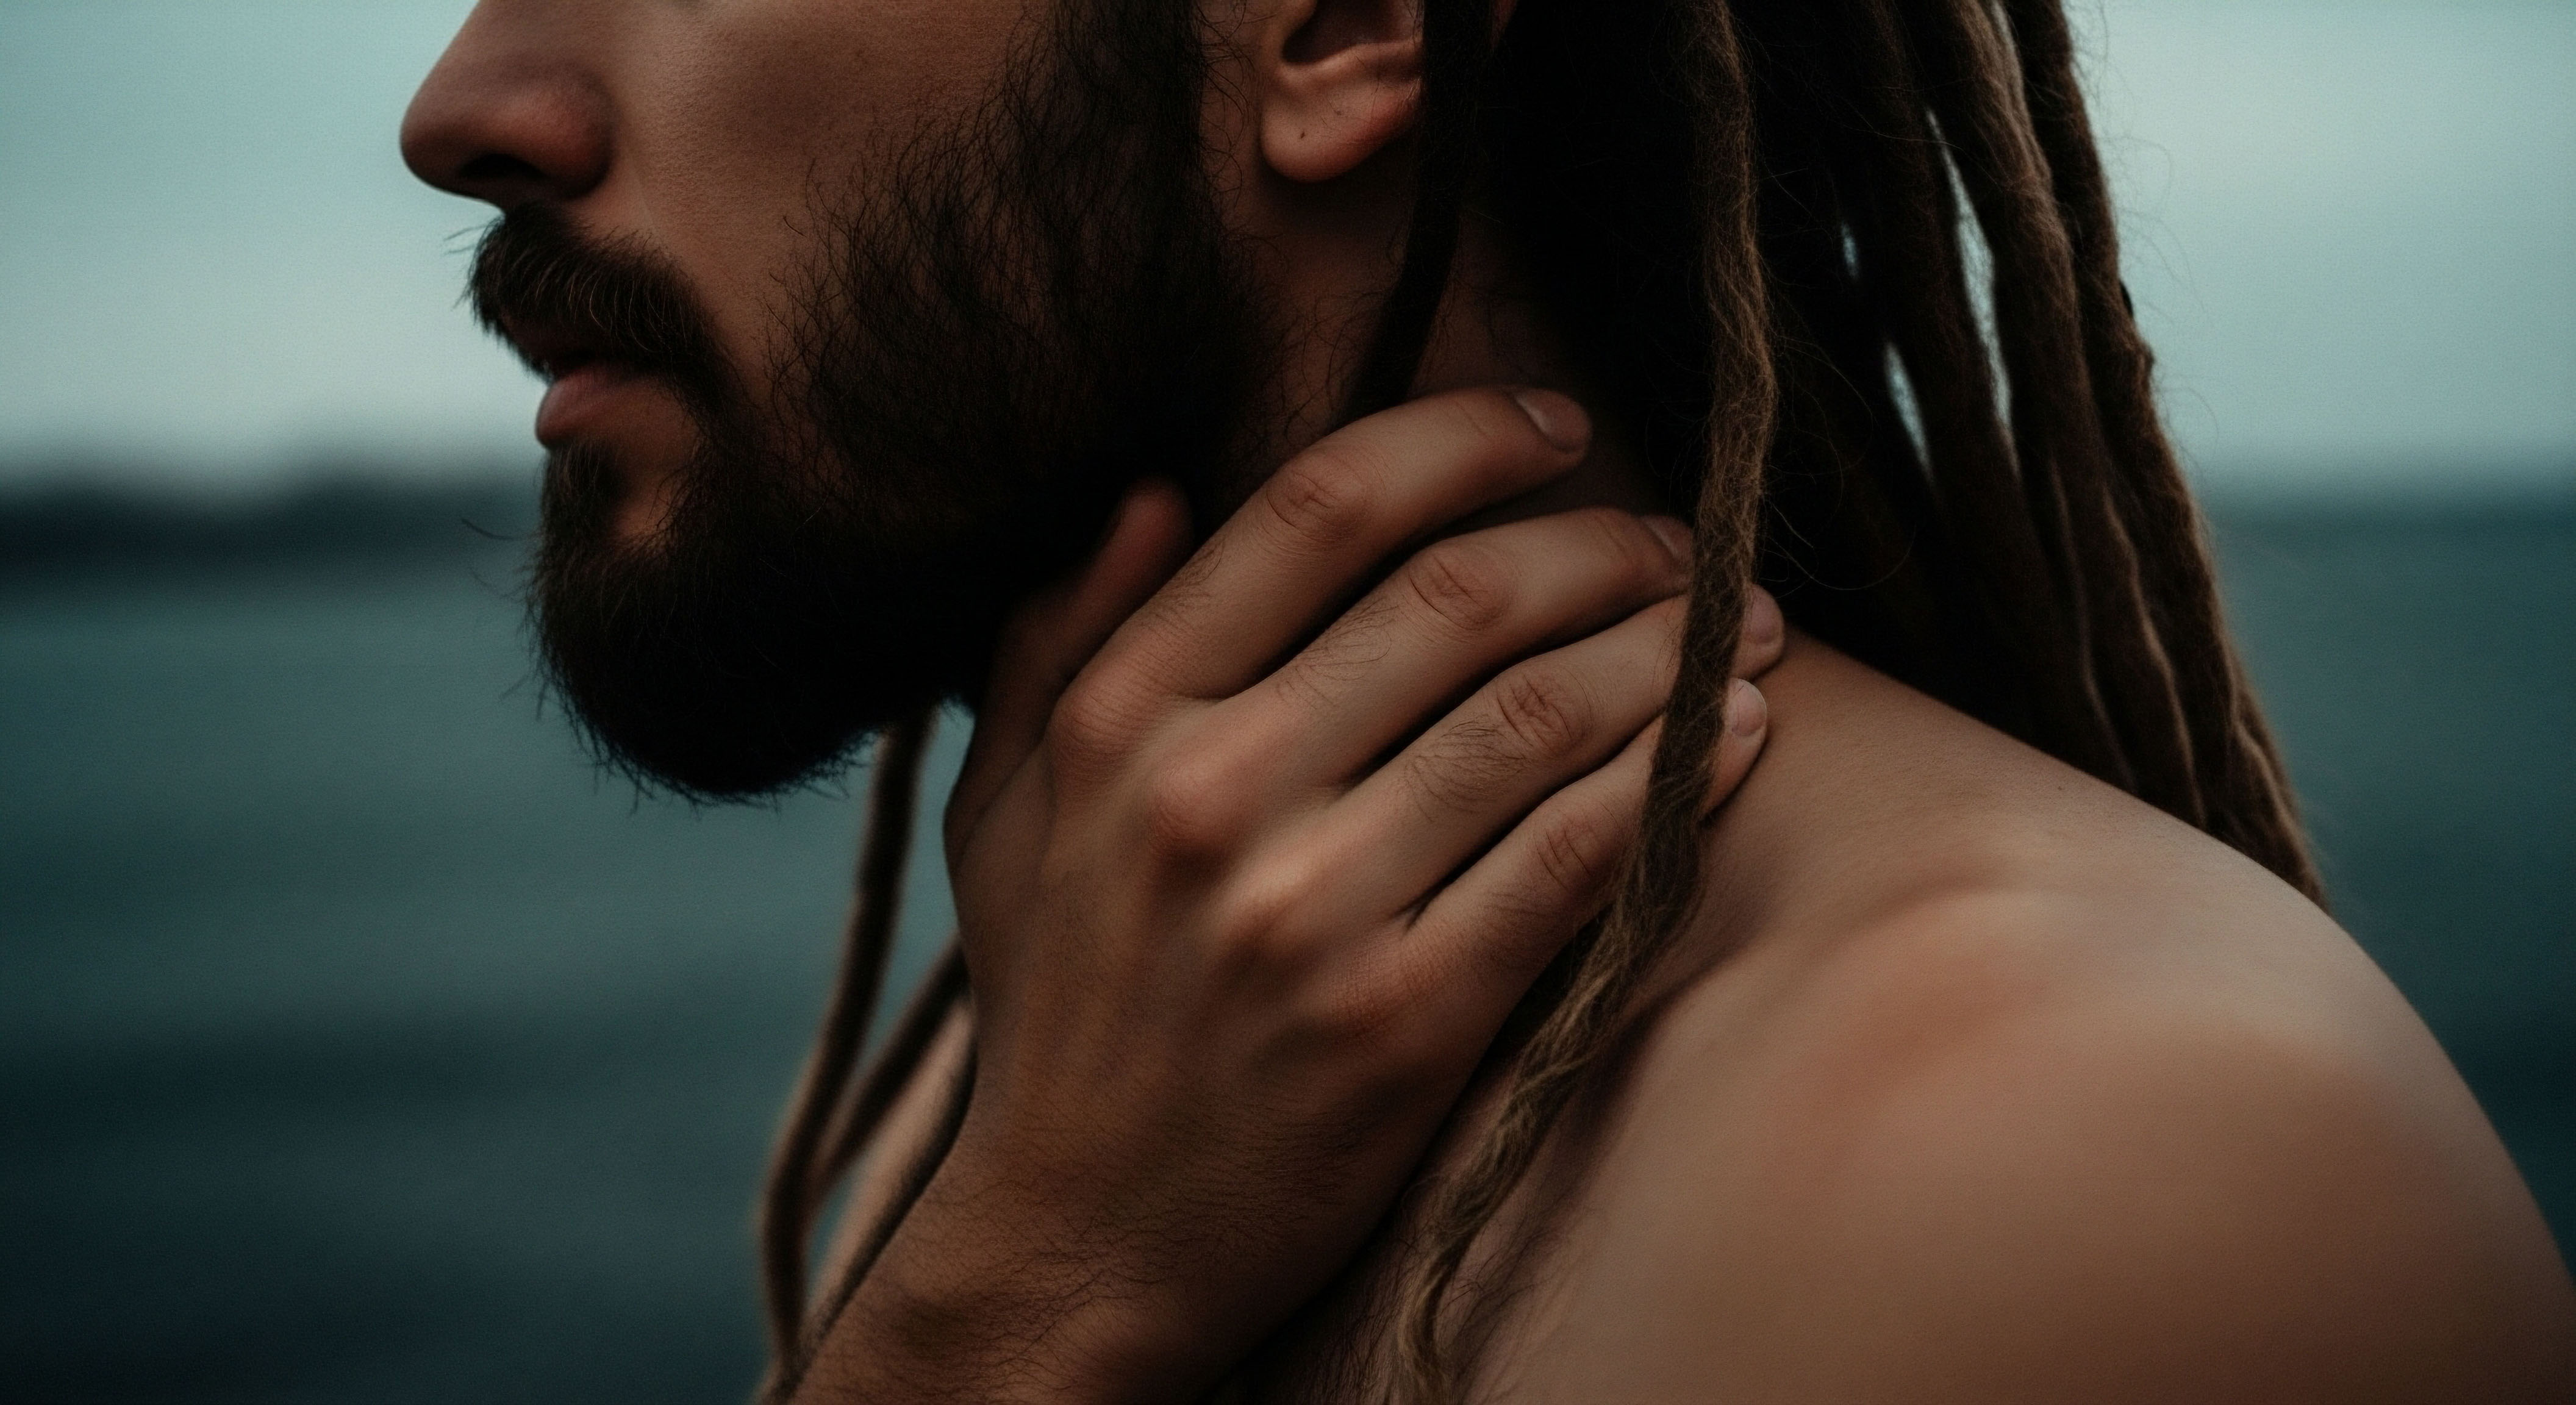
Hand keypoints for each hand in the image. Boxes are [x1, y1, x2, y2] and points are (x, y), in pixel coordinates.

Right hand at [797, 388, 1784, 1401]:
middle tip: (1680, 542)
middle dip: (1602, 546)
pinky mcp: (1401, 1023)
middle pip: (1456, 599)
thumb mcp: (1003, 814)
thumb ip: (1053, 643)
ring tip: (1744, 627)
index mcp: (1118, 720)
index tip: (1555, 424)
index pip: (1313, 511)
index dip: (1459, 439)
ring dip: (1669, 651)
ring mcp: (1308, 912)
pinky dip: (1674, 781)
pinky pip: (1573, 861)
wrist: (1078, 1243)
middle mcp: (1209, 795)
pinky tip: (1736, 742)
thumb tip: (1149, 489)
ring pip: (1536, 719)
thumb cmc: (1057, 1013)